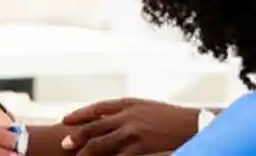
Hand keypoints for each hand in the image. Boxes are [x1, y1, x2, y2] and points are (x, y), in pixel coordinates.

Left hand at [60, 99, 198, 155]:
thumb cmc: (168, 117)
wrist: (191, 125)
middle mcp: (128, 115)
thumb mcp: (145, 108)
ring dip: (87, 153)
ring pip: (102, 144)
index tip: (66, 121)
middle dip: (77, 136)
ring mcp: (134, 132)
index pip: (97, 108)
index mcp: (128, 103)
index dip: (80, 115)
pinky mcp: (141, 147)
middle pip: (95, 127)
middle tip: (64, 144)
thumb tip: (104, 120)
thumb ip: (125, 112)